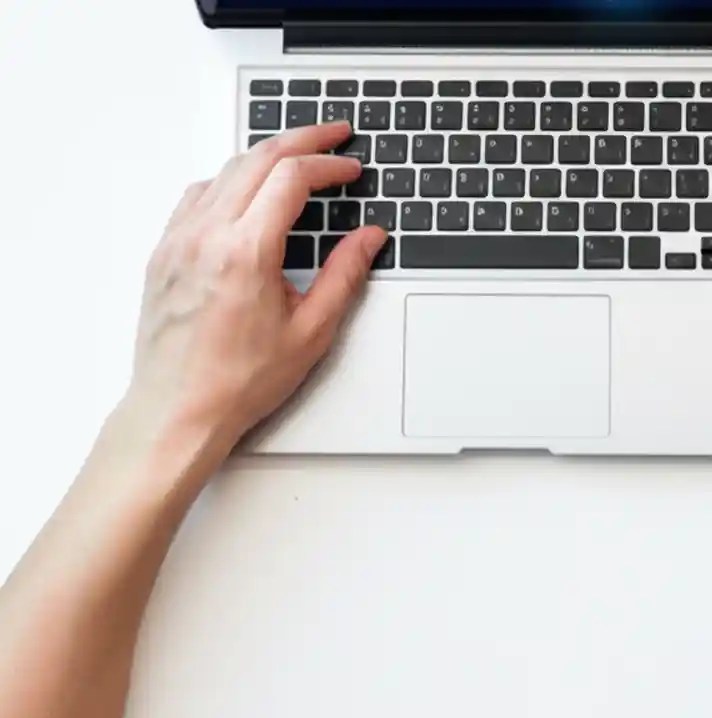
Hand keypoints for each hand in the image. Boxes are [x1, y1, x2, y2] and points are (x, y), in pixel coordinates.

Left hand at [127, 121, 386, 449]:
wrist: (178, 411)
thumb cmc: (239, 381)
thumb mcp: (311, 330)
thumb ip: (345, 275)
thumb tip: (369, 238)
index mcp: (244, 252)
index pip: (291, 178)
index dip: (328, 163)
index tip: (350, 167)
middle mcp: (205, 236)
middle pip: (257, 159)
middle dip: (301, 140)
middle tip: (333, 135)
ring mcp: (178, 241)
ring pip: (225, 171)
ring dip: (265, 156)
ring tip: (296, 159)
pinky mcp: (164, 252)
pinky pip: (197, 195)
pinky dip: (230, 180)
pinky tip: (248, 191)